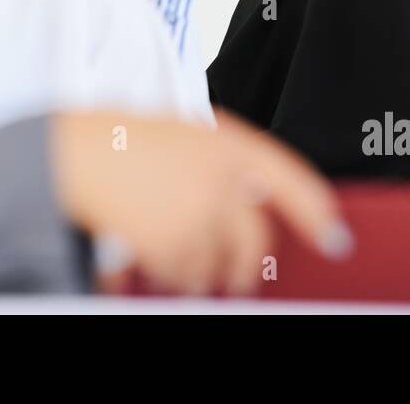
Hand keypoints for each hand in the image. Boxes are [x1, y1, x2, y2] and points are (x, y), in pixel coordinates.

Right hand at [49, 110, 350, 296]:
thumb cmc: (124, 141)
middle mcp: (222, 177)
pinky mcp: (176, 242)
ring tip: (170, 242)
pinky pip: (189, 274)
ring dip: (202, 267)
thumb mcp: (186, 133)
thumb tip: (256, 201)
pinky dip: (174, 272)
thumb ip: (225, 163)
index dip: (318, 213)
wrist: (74, 155)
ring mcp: (201, 212)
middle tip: (237, 276)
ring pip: (220, 262)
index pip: (292, 180)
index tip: (335, 239)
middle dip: (245, 263)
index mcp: (229, 142)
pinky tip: (153, 250)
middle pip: (255, 239)